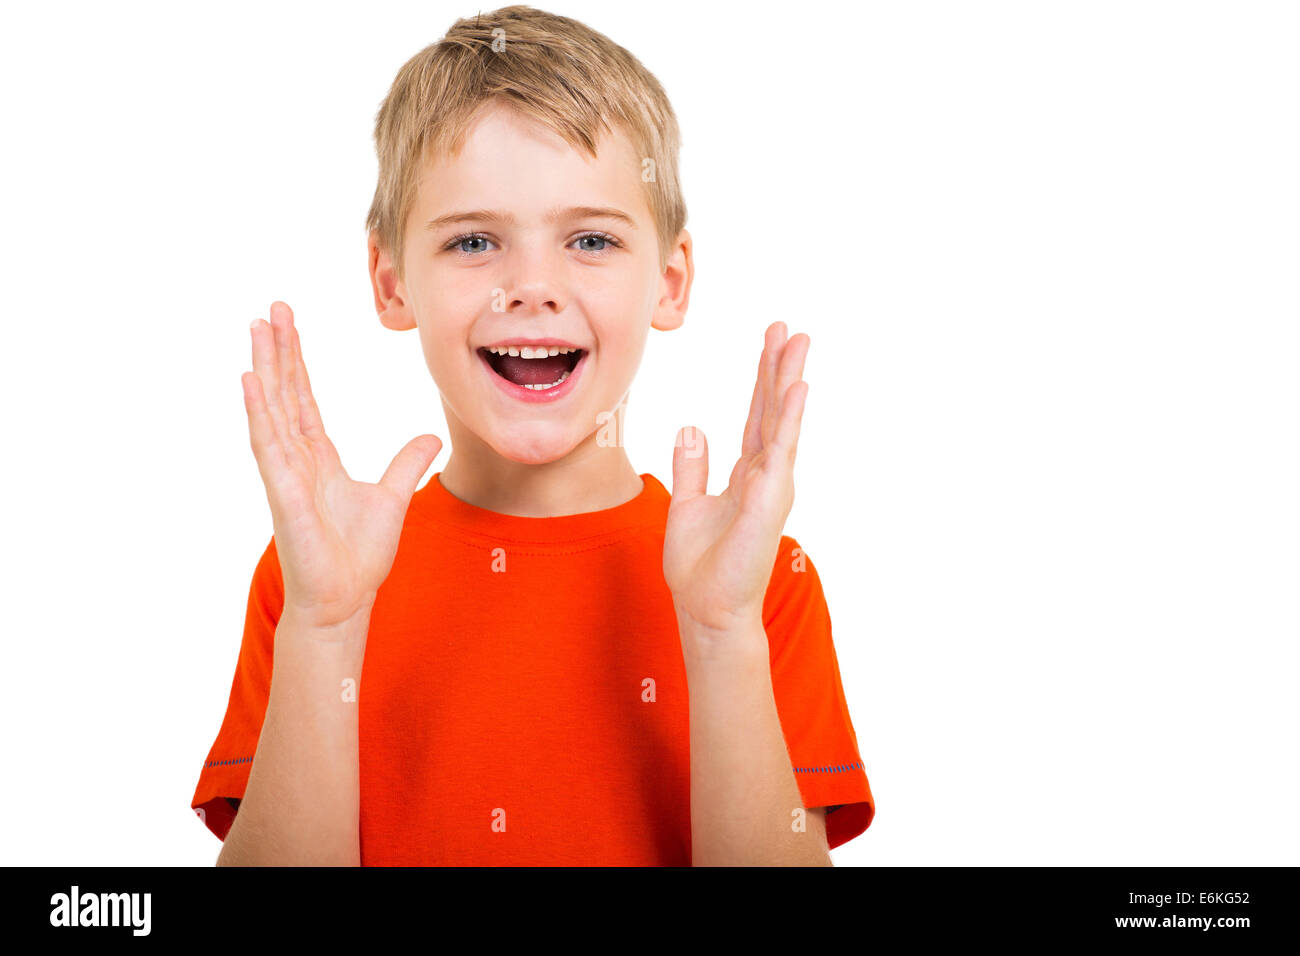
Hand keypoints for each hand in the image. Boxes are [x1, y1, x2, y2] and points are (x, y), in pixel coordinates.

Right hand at [241, 301, 441, 630]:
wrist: (345, 599)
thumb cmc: (358, 556)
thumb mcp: (392, 497)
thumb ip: (406, 464)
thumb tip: (431, 438)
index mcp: (318, 458)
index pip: (304, 399)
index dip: (297, 362)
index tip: (289, 325)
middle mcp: (296, 459)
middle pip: (285, 393)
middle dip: (278, 350)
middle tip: (271, 307)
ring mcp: (286, 473)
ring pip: (272, 408)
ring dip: (265, 367)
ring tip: (258, 327)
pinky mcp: (283, 491)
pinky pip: (268, 444)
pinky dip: (259, 411)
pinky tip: (251, 379)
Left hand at [663, 322, 809, 635]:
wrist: (706, 607)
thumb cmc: (700, 566)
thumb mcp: (687, 504)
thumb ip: (691, 466)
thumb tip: (691, 428)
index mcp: (746, 473)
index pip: (756, 415)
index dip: (762, 378)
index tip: (770, 341)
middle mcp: (765, 474)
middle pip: (772, 409)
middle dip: (779, 366)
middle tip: (788, 326)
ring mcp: (772, 484)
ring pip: (782, 420)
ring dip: (789, 379)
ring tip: (798, 341)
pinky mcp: (770, 498)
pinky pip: (781, 449)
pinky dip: (789, 416)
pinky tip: (797, 386)